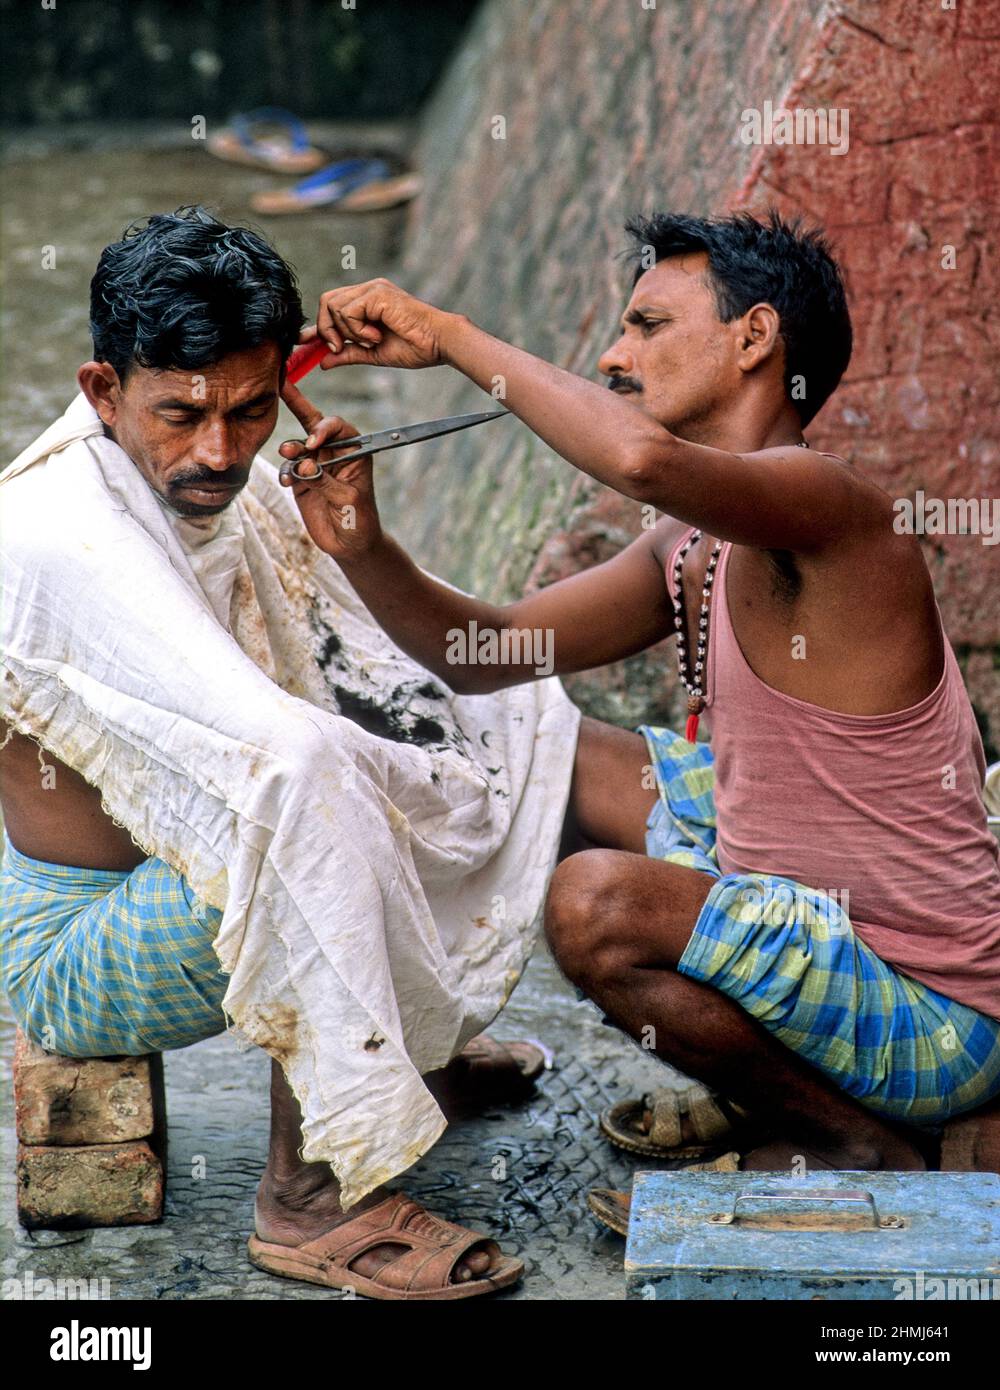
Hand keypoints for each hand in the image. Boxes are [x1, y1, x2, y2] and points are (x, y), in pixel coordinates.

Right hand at [277, 380, 382, 560]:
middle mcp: (333, 453)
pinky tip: (288, 482)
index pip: (338, 427)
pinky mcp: (301, 482)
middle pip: (313, 424)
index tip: (313, 441)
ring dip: (291, 448)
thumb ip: (325, 482)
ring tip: (287, 453)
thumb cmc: (359, 519)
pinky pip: (289, 470)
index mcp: (354, 451)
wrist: (349, 545)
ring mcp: (315, 466)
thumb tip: (304, 466)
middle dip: (298, 407)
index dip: (324, 428)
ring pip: (298, 447)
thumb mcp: (348, 500)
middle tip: (284, 398)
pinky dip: (286, 473)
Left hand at [301, 277, 454, 370]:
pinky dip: (357, 329)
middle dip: (327, 329)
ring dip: (348, 332)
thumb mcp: (373, 354)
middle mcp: (369, 290)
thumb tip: (322, 362)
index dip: (316, 325)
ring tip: (371, 341)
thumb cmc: (414, 348)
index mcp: (368, 301)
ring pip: (335, 306)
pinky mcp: (377, 293)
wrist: (438, 344)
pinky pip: (349, 311)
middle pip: (327, 302)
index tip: (301, 341)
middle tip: (342, 348)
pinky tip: (376, 336)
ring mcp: (373, 289)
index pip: (332, 307)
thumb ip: (348, 354)